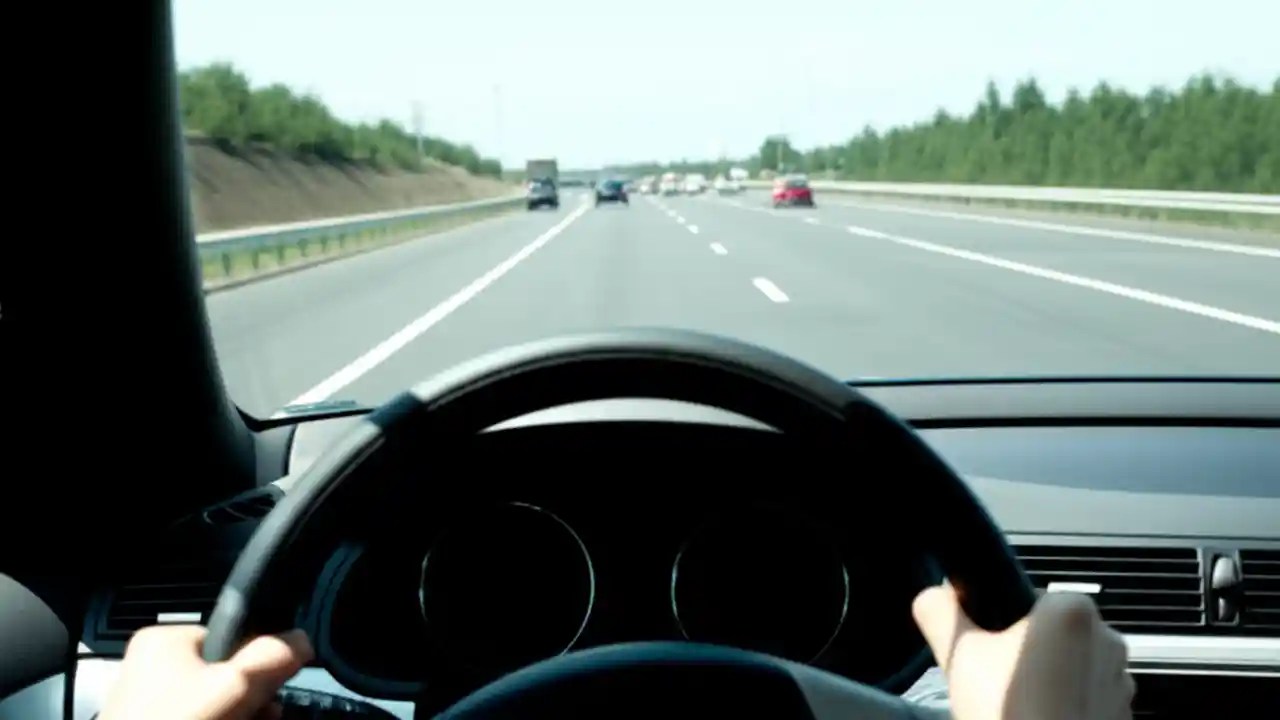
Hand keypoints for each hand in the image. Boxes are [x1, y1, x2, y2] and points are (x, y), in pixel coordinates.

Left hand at [99, 625, 313, 719]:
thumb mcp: (235, 686)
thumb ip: (272, 657)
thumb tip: (301, 641)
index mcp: (164, 642)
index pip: (231, 638)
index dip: (256, 663)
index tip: (273, 689)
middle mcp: (152, 669)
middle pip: (226, 675)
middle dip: (253, 700)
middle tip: (266, 717)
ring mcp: (151, 706)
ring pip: (217, 705)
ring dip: (245, 717)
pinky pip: (202, 719)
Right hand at [912, 583, 1133, 719]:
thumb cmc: (1005, 712)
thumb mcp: (957, 656)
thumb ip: (939, 611)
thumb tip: (933, 596)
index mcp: (1071, 609)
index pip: (1026, 598)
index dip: (999, 623)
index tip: (985, 654)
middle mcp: (1108, 638)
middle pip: (1050, 632)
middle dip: (1023, 653)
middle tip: (994, 683)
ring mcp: (1123, 681)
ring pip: (1069, 667)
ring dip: (1046, 680)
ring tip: (1016, 709)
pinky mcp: (1125, 716)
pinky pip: (1087, 699)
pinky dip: (1065, 707)